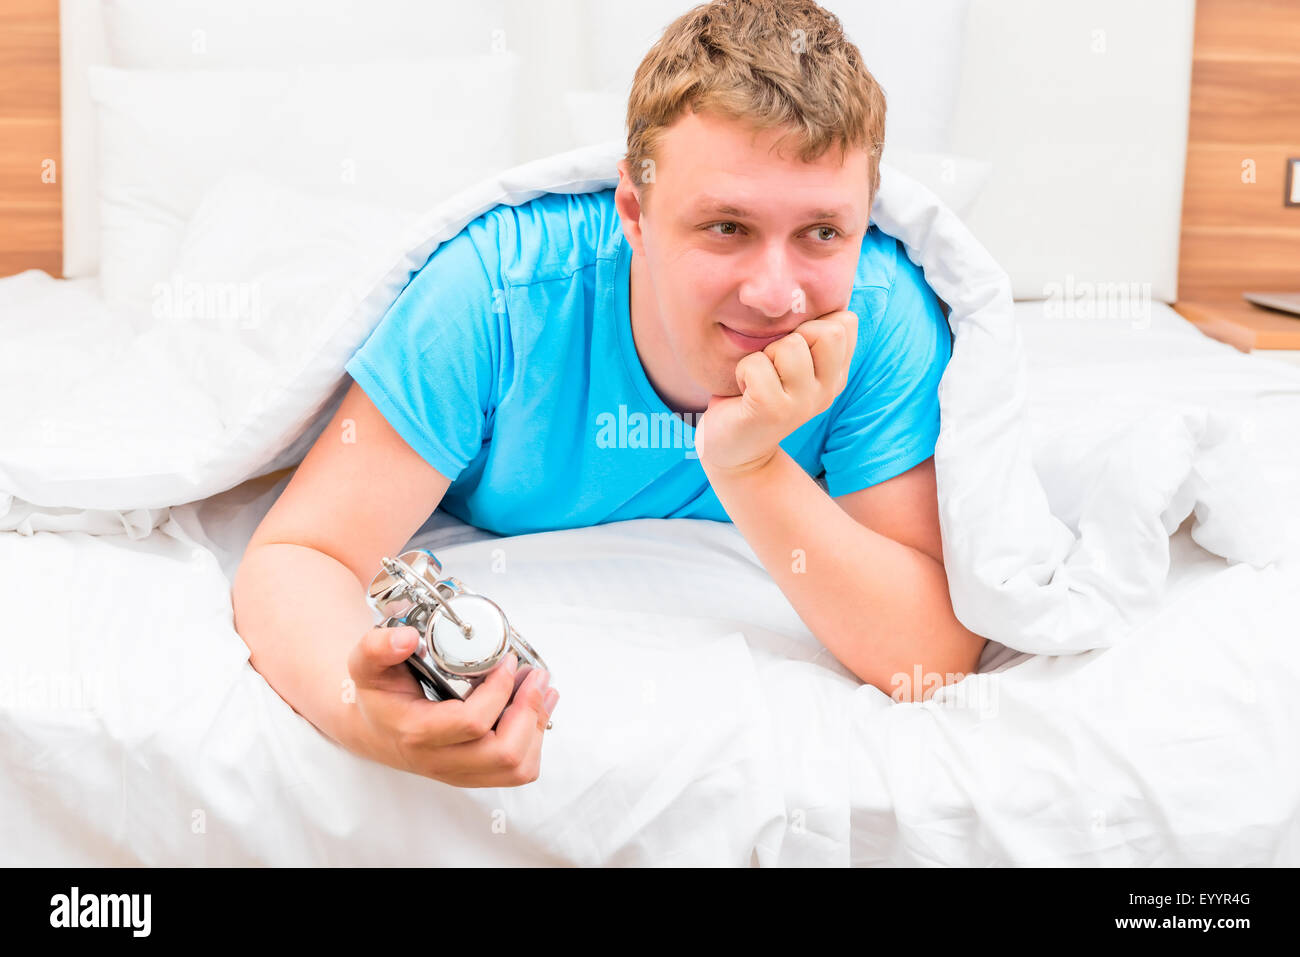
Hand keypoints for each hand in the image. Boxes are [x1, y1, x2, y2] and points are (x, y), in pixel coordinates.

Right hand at [345, 624, 558, 786]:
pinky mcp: (475, 774)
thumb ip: (377, 647)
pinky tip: (536, 709)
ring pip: (516, 767)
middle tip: (536, 676)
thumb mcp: (366, 665)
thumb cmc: (379, 696)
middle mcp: (440, 760)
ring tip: (542, 690)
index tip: (508, 661)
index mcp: (417, 733)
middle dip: (529, 711)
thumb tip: (406, 638)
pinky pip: (517, 772)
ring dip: (537, 726)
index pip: (471, 723)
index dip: (499, 691)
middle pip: (503, 754)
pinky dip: (535, 740)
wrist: (375, 729)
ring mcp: (460, 772)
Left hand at [695, 310, 857, 473]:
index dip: (812, 323)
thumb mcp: (791, 360)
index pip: (845, 321)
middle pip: (827, 330)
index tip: (793, 349)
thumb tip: (820, 279)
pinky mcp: (772, 411)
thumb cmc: (758, 391)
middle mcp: (827, 390)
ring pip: (790, 345)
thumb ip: (810, 332)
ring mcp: (802, 404)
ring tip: (758, 378)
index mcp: (836, 374)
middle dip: (791, 336)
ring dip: (763, 354)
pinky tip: (743, 391)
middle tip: (772, 363)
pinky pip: (756, 365)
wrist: (734, 446)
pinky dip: (742, 370)